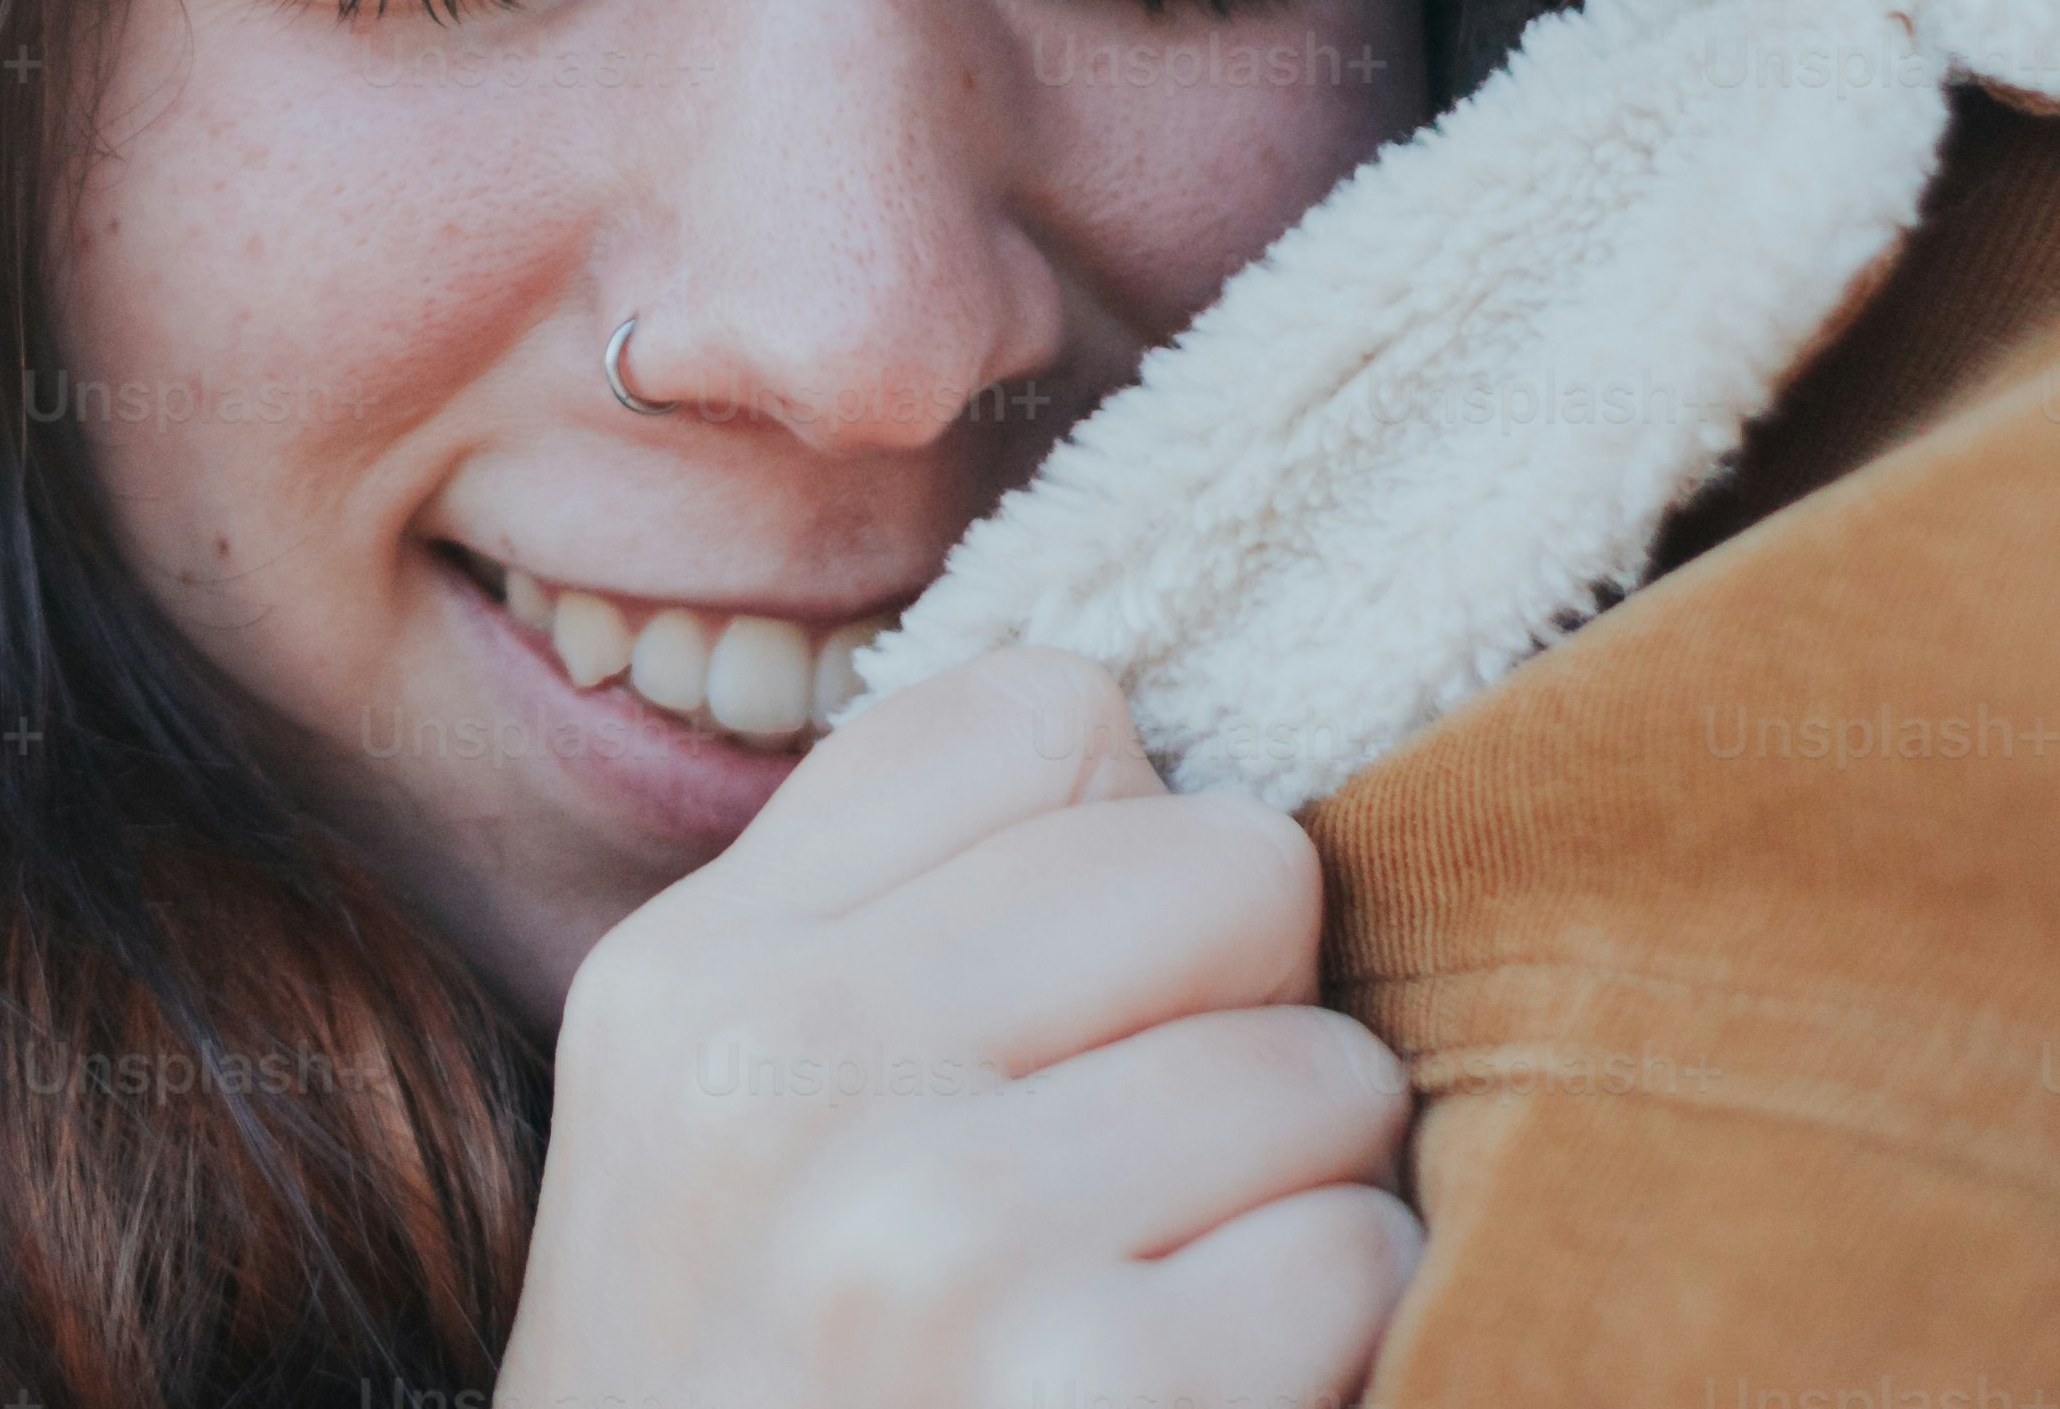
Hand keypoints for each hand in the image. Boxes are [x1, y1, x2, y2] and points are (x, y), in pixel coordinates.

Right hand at [493, 647, 1419, 1408]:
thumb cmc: (753, 1406)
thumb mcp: (705, 1138)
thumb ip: (875, 912)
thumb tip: (1140, 742)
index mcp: (694, 988)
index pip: (1048, 720)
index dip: (1116, 859)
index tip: (1069, 1008)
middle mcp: (795, 1084)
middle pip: (1228, 864)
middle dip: (1241, 1017)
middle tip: (1145, 1176)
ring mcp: (943, 1244)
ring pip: (1326, 1071)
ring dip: (1298, 1206)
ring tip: (1159, 1311)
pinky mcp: (1098, 1396)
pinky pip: (1364, 1256)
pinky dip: (1333, 1345)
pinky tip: (1198, 1407)